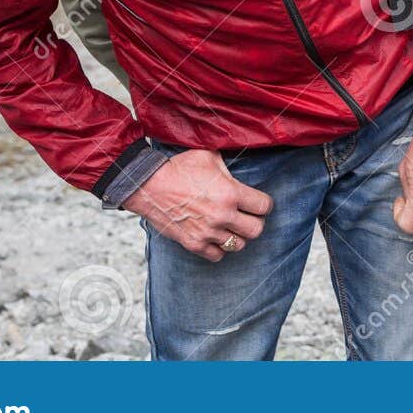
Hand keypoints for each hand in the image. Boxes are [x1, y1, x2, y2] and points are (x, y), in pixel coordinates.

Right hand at [122, 148, 272, 261]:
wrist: (149, 185)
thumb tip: (237, 173)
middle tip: (246, 216)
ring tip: (230, 227)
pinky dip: (219, 248)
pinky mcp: (193, 244)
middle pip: (257, 230)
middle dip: (254, 222)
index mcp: (230, 193)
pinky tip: (215, 237)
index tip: (257, 203)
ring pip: (239, 245)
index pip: (264, 206)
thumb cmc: (178, 169)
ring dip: (237, 236)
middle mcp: (222, 215)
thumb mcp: (209, 157)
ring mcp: (208, 232)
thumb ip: (228, 168)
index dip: (263, 204)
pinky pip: (217, 255)